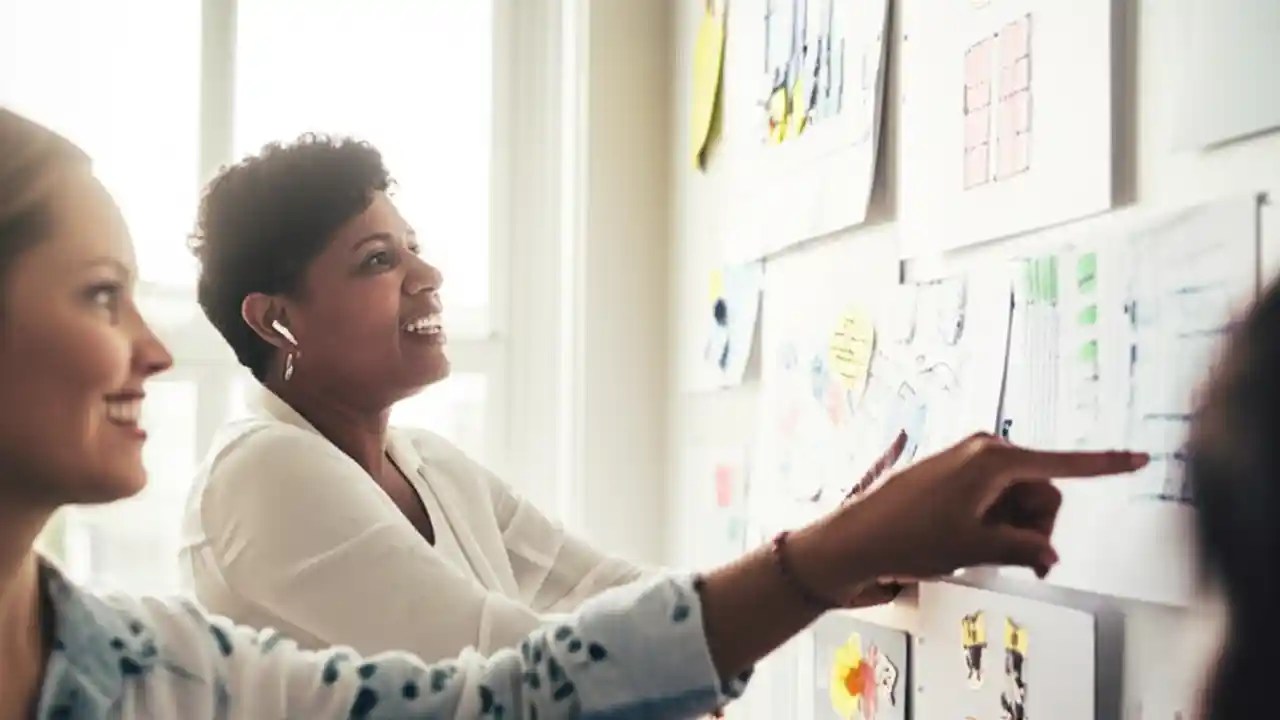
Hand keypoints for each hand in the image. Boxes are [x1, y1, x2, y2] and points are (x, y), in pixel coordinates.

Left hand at [793, 433, 1148, 600]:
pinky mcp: (957, 470)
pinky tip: (971, 539)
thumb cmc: (912, 538)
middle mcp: (986, 449)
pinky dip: (996, 521)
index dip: (1106, 466)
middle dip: (1038, 526)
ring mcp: (970, 458)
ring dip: (1015, 528)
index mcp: (996, 460)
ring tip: (981, 550)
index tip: (1142, 459)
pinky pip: (996, 495)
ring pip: (1020, 497)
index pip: (1064, 465)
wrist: (857, 536)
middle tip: (1018, 560)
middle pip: (1044, 489)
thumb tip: (1049, 552)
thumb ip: (1025, 547)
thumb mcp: (977, 549)